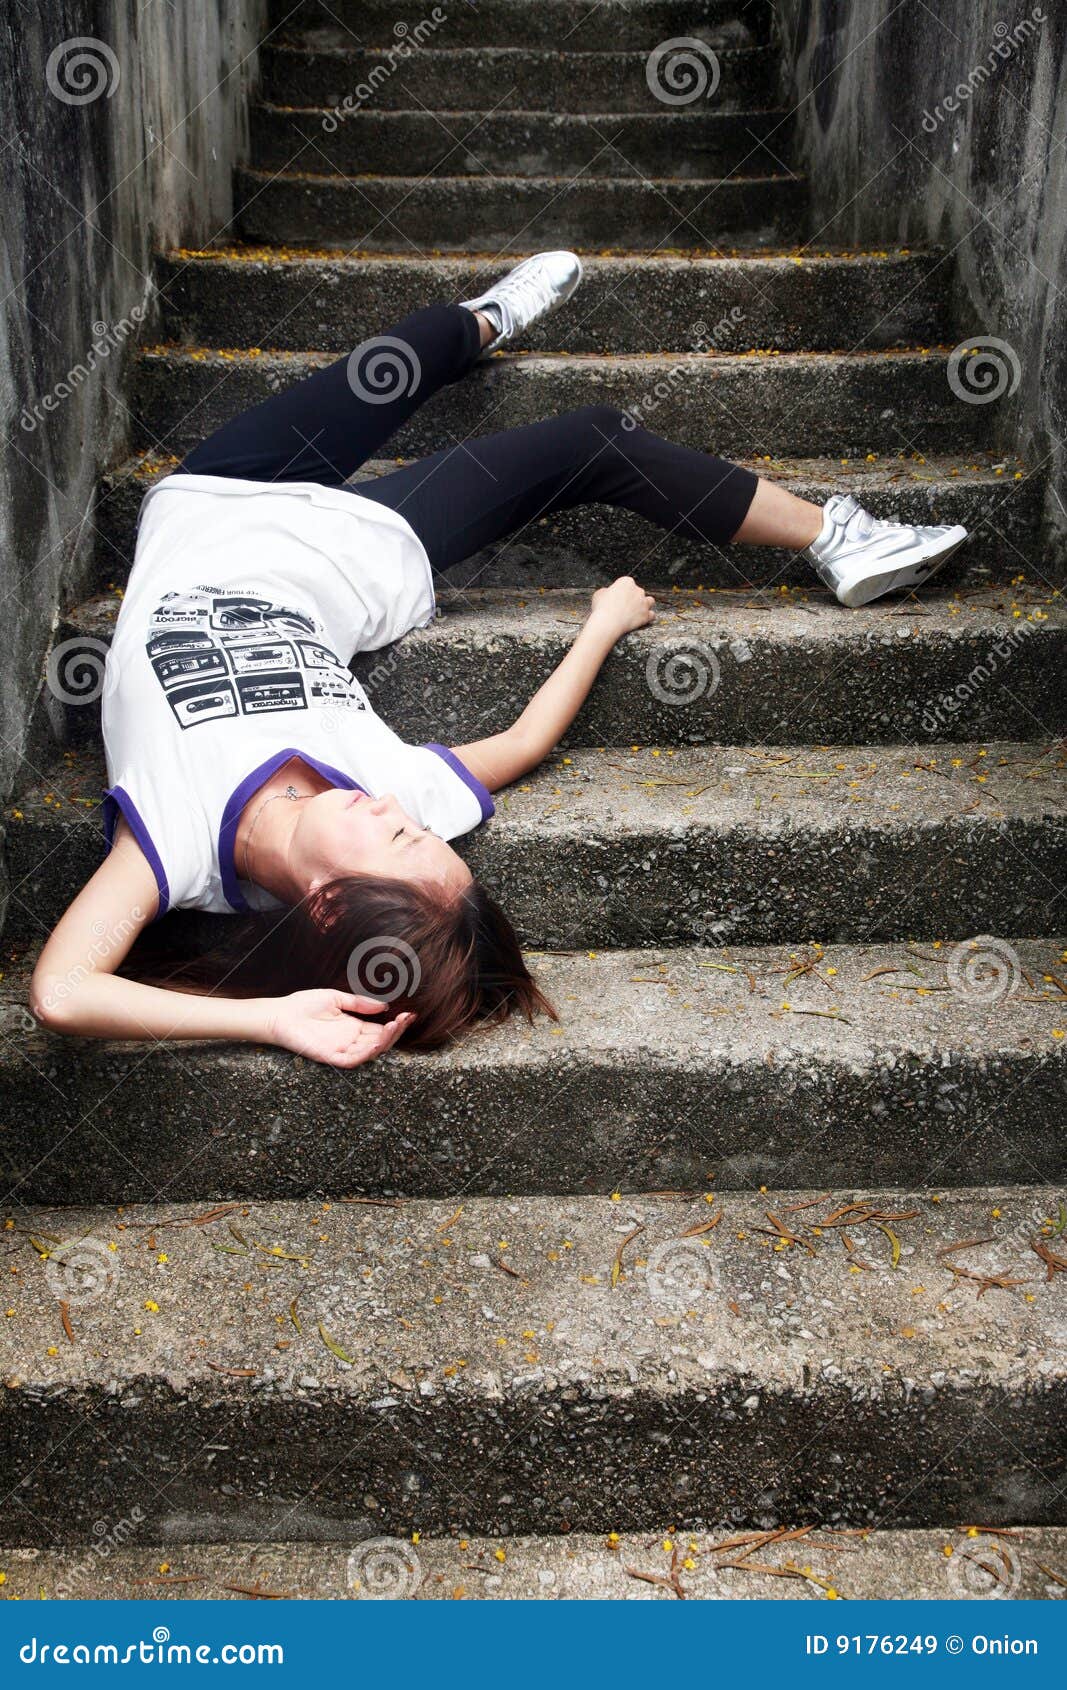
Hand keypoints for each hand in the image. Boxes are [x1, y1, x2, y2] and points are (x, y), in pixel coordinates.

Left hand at [266, 988, 414, 1067]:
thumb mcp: (336, 998)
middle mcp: (351, 1040)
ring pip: (369, 1052)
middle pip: (379, 1041)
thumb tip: (384, 1006)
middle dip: (395, 1031)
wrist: (280, 1014)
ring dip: (384, 1041)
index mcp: (354, 1027)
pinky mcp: (330, 1057)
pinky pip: (351, 1060)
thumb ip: (359, 1003)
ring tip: (394, 1027)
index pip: (380, 1029)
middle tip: (405, 1019)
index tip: (409, 1014)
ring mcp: (341, 1050)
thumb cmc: (304, 1005)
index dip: (396, 1024)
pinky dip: (365, 1055)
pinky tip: (375, 1044)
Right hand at [588, 576, 655, 640]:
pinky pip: (652, 614)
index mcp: (626, 582)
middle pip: (638, 592)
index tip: (618, 598)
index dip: (622, 591)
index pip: (627, 583)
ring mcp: (644, 603)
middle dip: (633, 598)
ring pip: (650, 601)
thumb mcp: (599, 594)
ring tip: (637, 610)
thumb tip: (608, 593)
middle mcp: (638, 590)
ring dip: (645, 604)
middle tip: (624, 606)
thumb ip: (606, 591)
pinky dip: (648, 616)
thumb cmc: (601, 608)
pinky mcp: (646, 615)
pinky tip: (641, 619)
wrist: (607, 622)